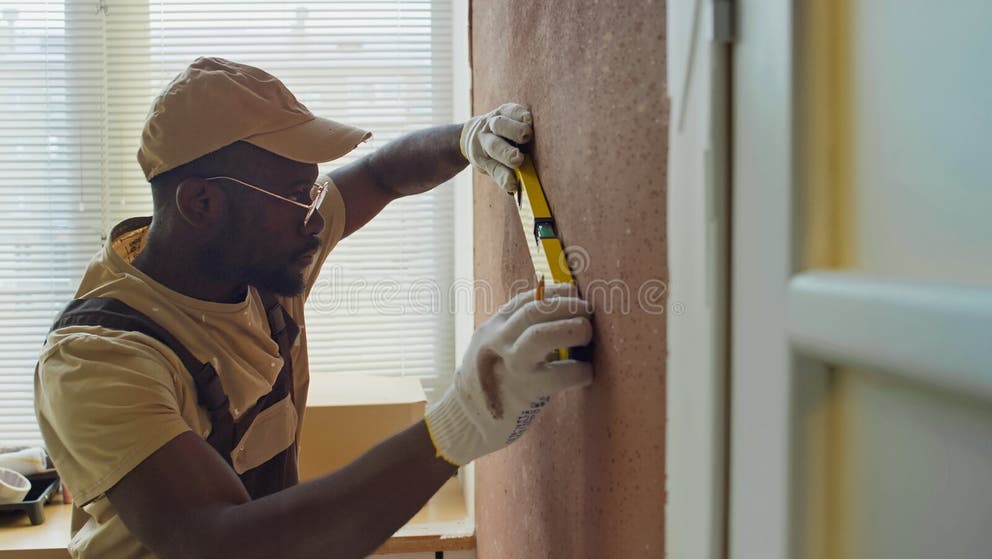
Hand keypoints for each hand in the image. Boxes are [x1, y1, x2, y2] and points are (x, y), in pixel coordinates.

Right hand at [424, 284, 592, 465]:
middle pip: (536, 310)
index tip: (575, 295)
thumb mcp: (493, 347)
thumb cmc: (492, 381)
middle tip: (587, 312)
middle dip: (568, 306)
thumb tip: (561, 310)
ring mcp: (511, 367)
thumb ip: (517, 330)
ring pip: (541, 335)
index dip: (557, 292)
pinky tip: (585, 371)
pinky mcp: (525, 392)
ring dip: (572, 329)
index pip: (528, 299)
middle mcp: (498, 342)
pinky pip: (560, 374)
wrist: (467, 422)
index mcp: (493, 328)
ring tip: (585, 333)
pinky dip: (580, 370)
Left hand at [460, 103, 532, 192]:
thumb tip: (516, 187)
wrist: (473, 132)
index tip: (512, 185)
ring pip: (500, 125)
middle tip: (518, 158)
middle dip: (506, 153)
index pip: (494, 169)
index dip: (504, 177)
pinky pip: (511, 110)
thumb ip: (503, 175)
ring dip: (513, 130)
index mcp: (482, 158)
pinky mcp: (502, 110)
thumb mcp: (491, 167)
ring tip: (526, 135)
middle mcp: (485, 139)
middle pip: (494, 146)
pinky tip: (528, 120)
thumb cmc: (490, 154)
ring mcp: (492, 123)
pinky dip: (520, 114)